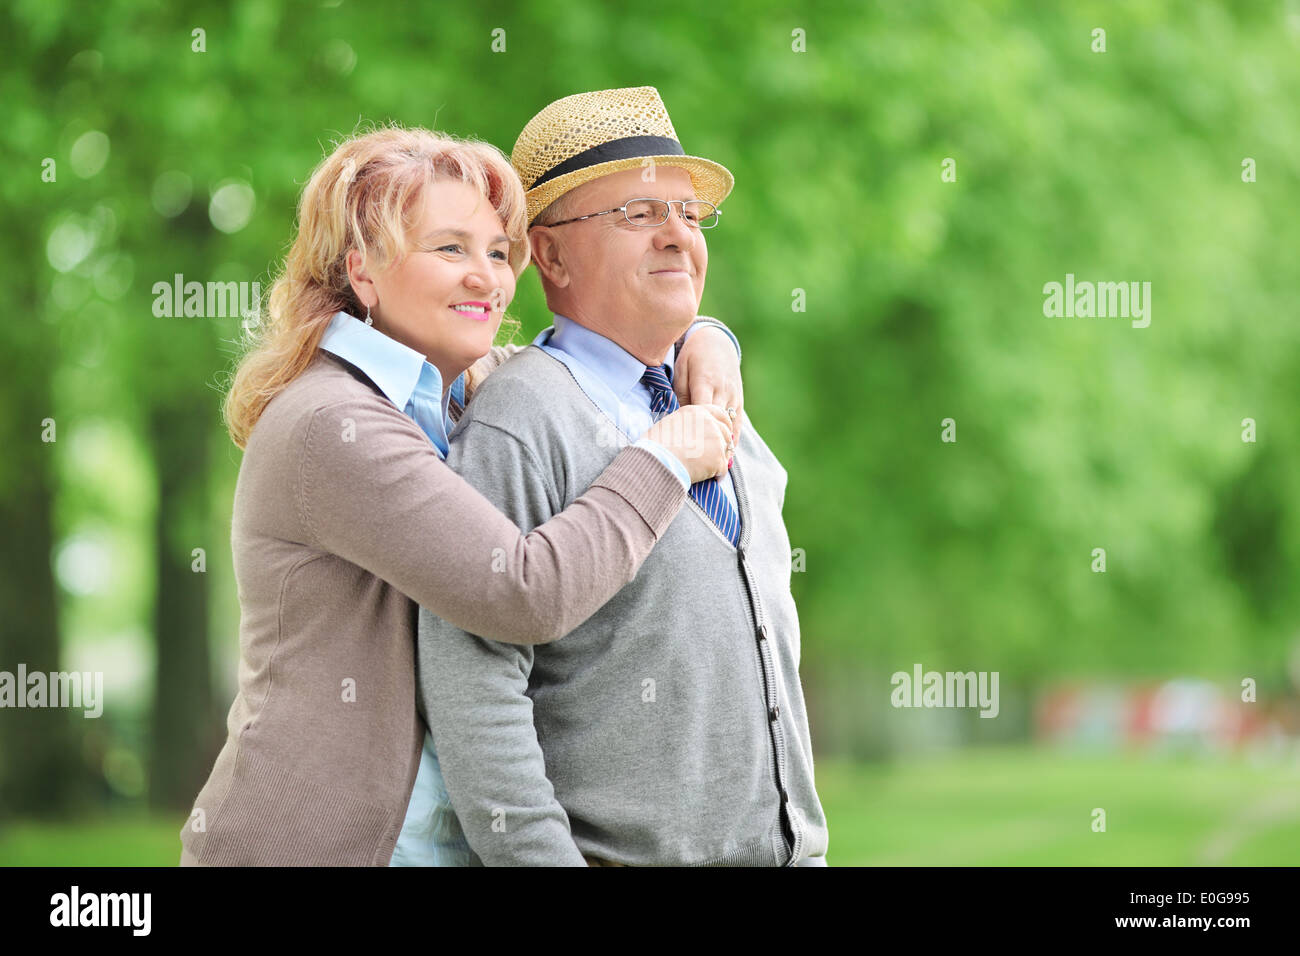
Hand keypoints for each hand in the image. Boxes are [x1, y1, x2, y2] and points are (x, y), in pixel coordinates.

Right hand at [644, 405, 733, 483]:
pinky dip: (717, 475)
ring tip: (705, 469)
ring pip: (726, 451)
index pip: (721, 414)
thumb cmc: (656, 445)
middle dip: (723, 445)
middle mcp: (710, 423)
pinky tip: (707, 478)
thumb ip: (688, 424)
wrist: (657, 460)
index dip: (724, 425)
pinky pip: (723, 469)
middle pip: (727, 434)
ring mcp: (716, 440)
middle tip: (713, 457)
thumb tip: (695, 434)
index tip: (723, 434)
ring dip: (718, 460)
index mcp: (698, 412)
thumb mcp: (671, 424)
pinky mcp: (719, 458)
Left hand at [675, 325, 743, 459]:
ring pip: (731, 425)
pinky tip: (729, 455)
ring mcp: (734, 396)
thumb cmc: (692, 356)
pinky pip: (738, 422)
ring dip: (725, 445)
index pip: (702, 412)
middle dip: (712, 444)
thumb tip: (680, 420)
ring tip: (718, 468)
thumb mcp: (681, 371)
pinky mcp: (739, 399)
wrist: (715, 341)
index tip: (691, 451)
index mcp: (706, 382)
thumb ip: (681, 395)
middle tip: (705, 467)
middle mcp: (723, 391)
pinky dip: (734, 438)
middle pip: (718, 422)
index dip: (698, 433)